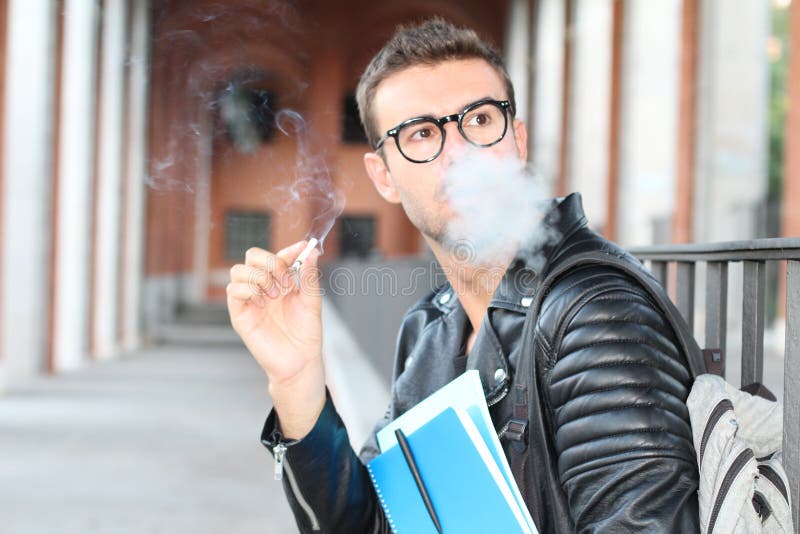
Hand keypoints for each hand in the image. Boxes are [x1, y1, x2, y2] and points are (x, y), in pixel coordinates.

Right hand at [226, 240, 325, 436]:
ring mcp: (250, 300)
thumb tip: (312, 251)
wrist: (300, 361)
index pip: (276, 255)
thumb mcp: (312, 301)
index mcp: (280, 281)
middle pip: (252, 256)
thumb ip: (309, 276)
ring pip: (238, 270)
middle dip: (271, 262)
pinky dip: (249, 290)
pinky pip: (233, 291)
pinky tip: (264, 304)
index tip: (302, 249)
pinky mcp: (240, 314)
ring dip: (260, 277)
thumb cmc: (306, 334)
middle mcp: (263, 287)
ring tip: (275, 295)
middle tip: (287, 281)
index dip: (288, 250)